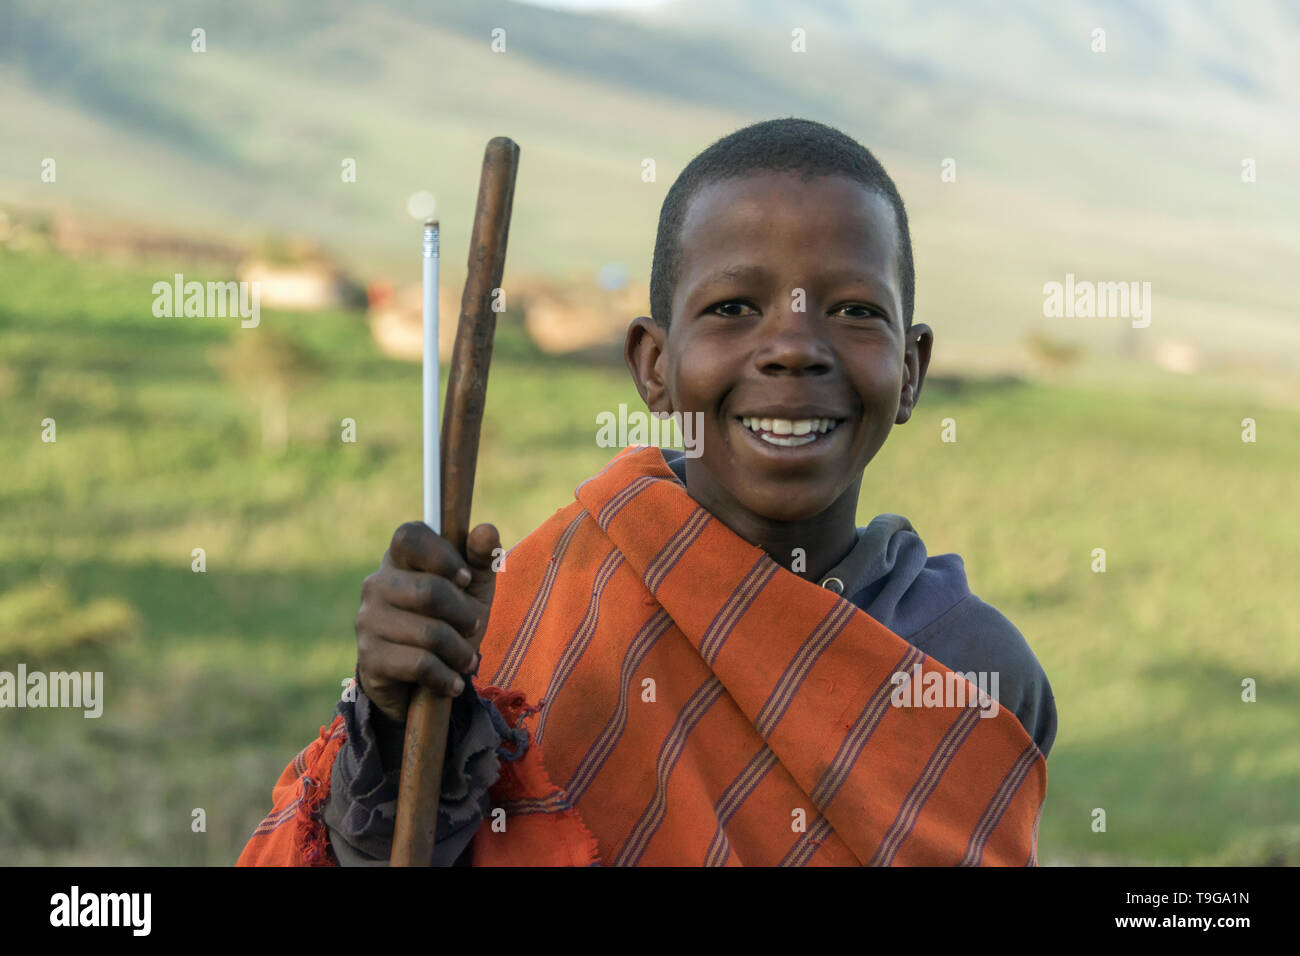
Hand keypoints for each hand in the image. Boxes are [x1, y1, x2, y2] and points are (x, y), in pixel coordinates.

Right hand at [355, 521, 501, 723]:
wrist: (419, 679)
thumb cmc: (449, 621)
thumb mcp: (472, 590)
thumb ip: (481, 559)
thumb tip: (486, 529)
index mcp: (399, 558)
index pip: (409, 536)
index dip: (442, 555)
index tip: (465, 580)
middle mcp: (376, 584)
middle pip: (429, 590)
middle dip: (464, 615)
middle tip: (474, 627)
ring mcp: (368, 620)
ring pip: (429, 633)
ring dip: (460, 652)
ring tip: (466, 661)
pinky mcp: (368, 657)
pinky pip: (419, 664)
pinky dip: (445, 677)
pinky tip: (451, 682)